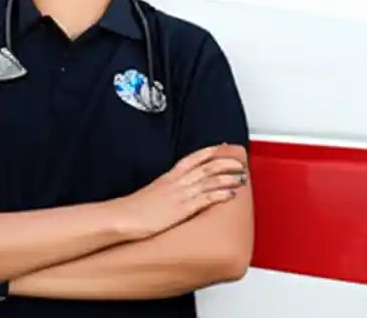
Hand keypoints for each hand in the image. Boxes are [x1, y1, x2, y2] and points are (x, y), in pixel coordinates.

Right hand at [113, 144, 247, 239]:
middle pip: (206, 167)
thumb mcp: (151, 194)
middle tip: (239, 162)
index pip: (192, 159)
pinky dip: (220, 194)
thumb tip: (172, 193)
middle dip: (225, 163)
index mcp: (169, 177)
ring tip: (241, 177)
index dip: (209, 152)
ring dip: (228, 177)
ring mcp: (181, 194)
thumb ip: (165, 190)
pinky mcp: (183, 208)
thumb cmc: (135, 209)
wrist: (125, 217)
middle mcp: (177, 183)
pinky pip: (206, 198)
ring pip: (210, 180)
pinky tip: (231, 194)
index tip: (221, 149)